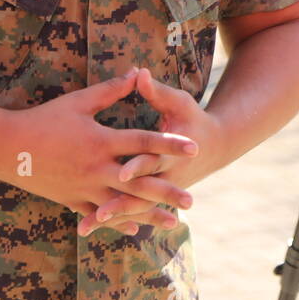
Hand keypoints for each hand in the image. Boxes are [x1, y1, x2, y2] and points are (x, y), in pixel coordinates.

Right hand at [3, 68, 200, 236]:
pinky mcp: (72, 200)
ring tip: (174, 222)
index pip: (143, 142)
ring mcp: (84, 188)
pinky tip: (135, 230)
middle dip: (167, 192)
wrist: (6, 148)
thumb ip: (110, 90)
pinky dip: (118, 222)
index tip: (194, 148)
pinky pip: (99, 214)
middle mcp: (96, 168)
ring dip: (149, 214)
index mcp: (101, 141)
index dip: (169, 144)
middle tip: (193, 201)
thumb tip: (136, 71)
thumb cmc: (44, 120)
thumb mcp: (78, 102)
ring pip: (123, 205)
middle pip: (139, 182)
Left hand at [79, 67, 228, 236]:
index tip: (122, 173)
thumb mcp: (180, 103)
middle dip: (120, 204)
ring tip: (84, 227)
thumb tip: (140, 72)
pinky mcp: (153, 198)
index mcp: (170, 154)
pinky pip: (130, 213)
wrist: (215, 148)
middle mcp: (165, 177)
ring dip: (111, 218)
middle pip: (141, 193)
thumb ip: (157, 91)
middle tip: (98, 213)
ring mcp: (159, 191)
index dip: (137, 167)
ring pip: (134, 208)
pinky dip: (111, 221)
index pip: (152, 161)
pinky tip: (87, 226)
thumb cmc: (193, 120)